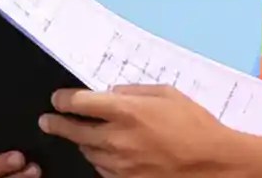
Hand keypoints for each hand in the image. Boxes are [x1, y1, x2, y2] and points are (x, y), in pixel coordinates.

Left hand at [39, 84, 235, 177]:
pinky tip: (108, 154)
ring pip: (87, 152)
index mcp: (125, 111)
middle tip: (47, 121)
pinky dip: (101, 160)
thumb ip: (134, 91)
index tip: (57, 99)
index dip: (63, 99)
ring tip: (84, 136)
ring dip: (83, 142)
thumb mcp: (167, 94)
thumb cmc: (194, 125)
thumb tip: (112, 93)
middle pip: (73, 131)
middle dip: (56, 124)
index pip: (79, 103)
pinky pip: (102, 170)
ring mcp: (119, 165)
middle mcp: (116, 139)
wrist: (214, 163)